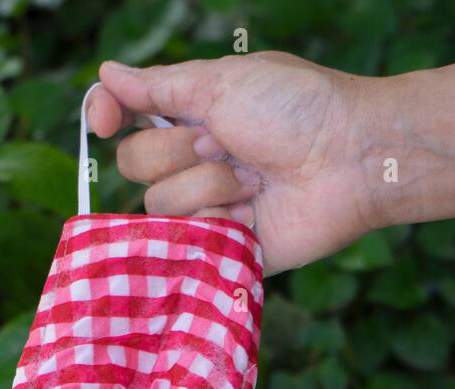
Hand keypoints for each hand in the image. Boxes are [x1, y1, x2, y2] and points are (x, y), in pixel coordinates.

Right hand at [88, 54, 384, 274]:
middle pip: (133, 163)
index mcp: (192, 115)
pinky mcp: (222, 248)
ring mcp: (207, 206)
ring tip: (254, 181)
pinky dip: (220, 222)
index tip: (104, 121)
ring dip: (208, 186)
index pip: (124, 117)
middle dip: (177, 151)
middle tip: (228, 144)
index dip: (105, 116)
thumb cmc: (297, 109)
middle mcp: (193, 161)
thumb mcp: (222, 83)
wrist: (349, 159)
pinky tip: (256, 213)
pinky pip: (185, 242)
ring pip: (157, 205)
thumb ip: (159, 86)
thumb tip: (104, 74)